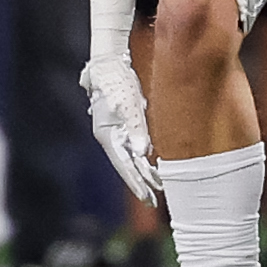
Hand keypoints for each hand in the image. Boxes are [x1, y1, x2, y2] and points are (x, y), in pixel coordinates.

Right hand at [79, 54, 161, 203]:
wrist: (109, 65)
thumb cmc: (117, 83)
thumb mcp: (128, 105)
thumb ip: (135, 128)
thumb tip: (142, 153)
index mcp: (108, 136)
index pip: (124, 166)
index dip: (135, 183)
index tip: (147, 197)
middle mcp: (111, 137)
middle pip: (128, 166)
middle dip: (140, 184)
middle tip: (154, 201)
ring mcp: (117, 131)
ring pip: (132, 158)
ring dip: (144, 172)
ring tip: (158, 187)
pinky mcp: (125, 123)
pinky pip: (135, 146)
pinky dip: (143, 158)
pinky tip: (153, 164)